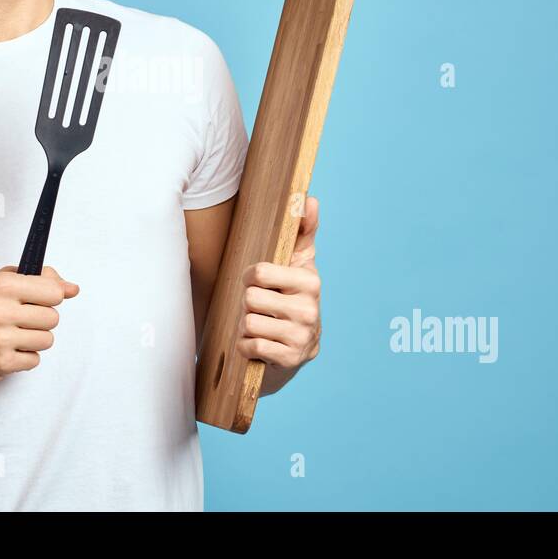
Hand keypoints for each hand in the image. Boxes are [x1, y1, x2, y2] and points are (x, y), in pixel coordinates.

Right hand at [0, 265, 78, 380]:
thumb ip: (37, 279)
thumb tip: (73, 289)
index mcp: (2, 285)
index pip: (54, 292)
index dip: (51, 296)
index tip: (40, 299)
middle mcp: (0, 311)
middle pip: (53, 318)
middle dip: (42, 319)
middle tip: (22, 319)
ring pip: (47, 340)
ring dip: (35, 339)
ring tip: (15, 334)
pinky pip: (34, 361)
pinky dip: (25, 356)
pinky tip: (8, 348)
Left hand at [236, 195, 320, 373]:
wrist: (297, 348)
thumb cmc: (292, 296)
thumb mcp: (298, 263)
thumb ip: (302, 230)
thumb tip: (309, 198)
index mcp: (311, 282)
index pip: (259, 273)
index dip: (250, 277)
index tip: (259, 281)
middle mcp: (310, 310)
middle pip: (250, 299)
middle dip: (248, 304)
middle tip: (261, 308)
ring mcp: (302, 337)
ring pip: (248, 323)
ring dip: (246, 326)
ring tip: (261, 325)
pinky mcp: (290, 360)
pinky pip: (250, 347)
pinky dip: (247, 347)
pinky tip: (260, 344)